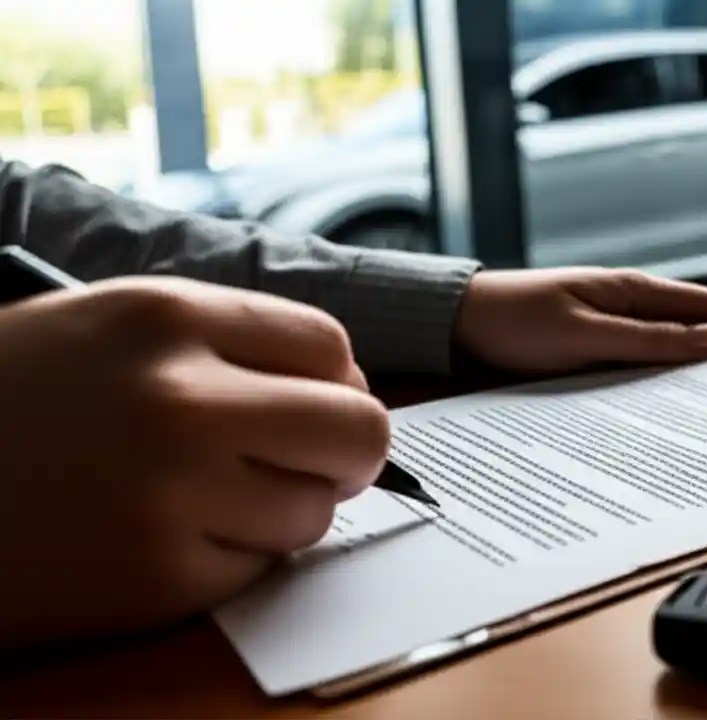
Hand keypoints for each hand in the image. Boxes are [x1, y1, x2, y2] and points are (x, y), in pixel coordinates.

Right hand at [0, 278, 388, 649]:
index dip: (336, 381)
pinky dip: (229, 561)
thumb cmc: (12, 399)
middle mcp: (181, 401)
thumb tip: (347, 384)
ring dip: (281, 510)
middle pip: (358, 429)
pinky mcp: (155, 581)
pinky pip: (258, 570)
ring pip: (316, 511)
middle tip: (308, 463)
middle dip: (345, 451)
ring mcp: (170, 496)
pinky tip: (162, 537)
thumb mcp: (107, 327)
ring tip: (205, 498)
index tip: (316, 404)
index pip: (332, 346)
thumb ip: (228, 342)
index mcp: (167, 317)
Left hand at [453, 267, 706, 374]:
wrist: (457, 322)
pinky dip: (687, 370)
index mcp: (635, 292)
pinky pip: (658, 355)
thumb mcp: (579, 336)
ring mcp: (619, 321)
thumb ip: (644, 339)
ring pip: (688, 341)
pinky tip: (695, 395)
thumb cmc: (512, 324)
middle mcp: (634, 302)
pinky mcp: (601, 342)